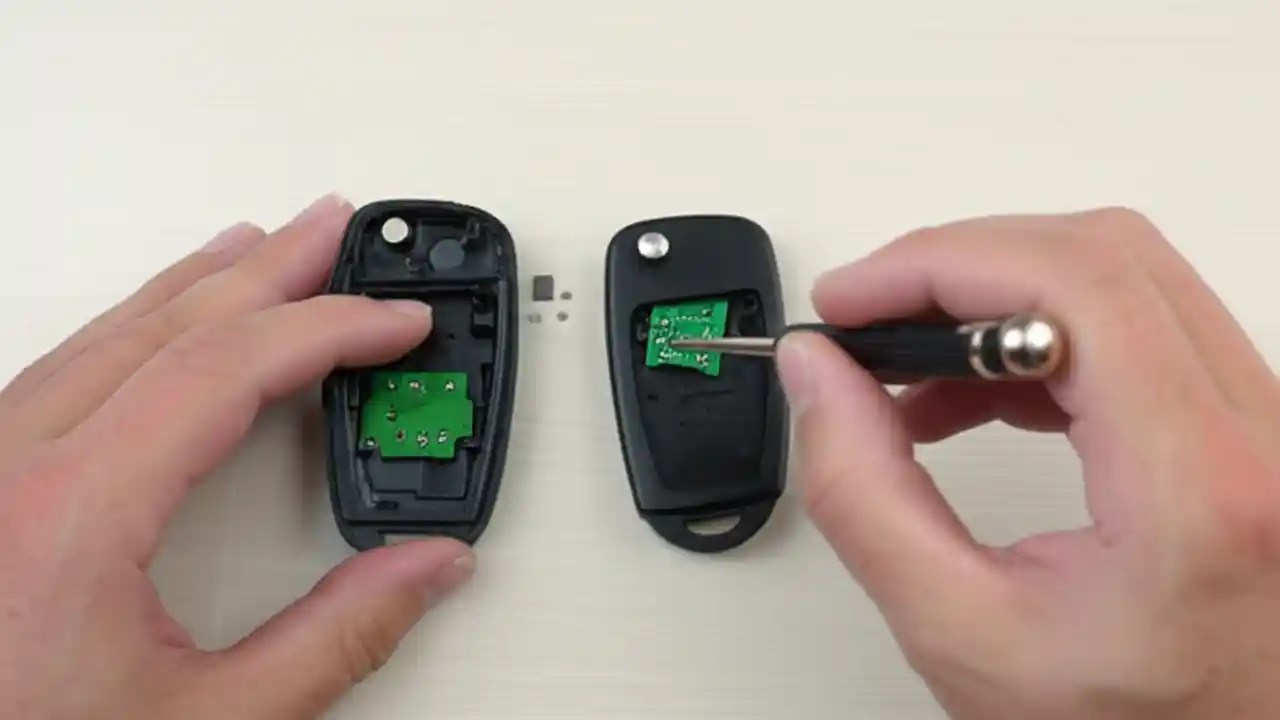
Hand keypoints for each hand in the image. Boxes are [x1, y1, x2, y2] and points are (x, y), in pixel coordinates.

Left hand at [0, 195, 474, 718]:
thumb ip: (333, 641)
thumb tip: (426, 571)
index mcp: (70, 511)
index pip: (223, 370)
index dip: (328, 329)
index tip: (396, 321)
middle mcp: (12, 466)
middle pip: (167, 323)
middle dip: (272, 267)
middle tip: (341, 230)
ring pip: (109, 331)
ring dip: (203, 282)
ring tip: (268, 248)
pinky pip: (70, 364)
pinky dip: (142, 322)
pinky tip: (168, 318)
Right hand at [778, 208, 1279, 718]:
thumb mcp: (957, 632)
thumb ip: (862, 496)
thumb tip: (816, 376)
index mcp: (1196, 488)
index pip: (1076, 291)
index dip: (942, 265)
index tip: (852, 300)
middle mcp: (1255, 438)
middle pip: (1100, 258)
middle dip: (958, 268)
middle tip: (866, 317)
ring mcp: (1260, 426)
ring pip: (1119, 279)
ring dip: (993, 302)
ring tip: (903, 371)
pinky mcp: (1240, 429)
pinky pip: (1132, 329)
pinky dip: (1032, 340)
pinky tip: (964, 394)